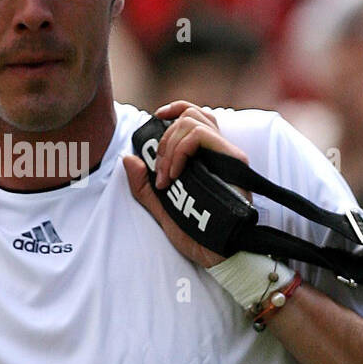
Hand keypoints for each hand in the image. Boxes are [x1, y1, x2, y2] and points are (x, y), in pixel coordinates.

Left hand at [122, 101, 251, 268]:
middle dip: (164, 139)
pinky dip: (180, 150)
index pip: (195, 116)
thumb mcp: (162, 209)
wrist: (217, 255)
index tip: (156, 116)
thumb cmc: (196, 234)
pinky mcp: (233, 161)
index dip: (175, 108)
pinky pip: (201, 135)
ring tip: (167, 175)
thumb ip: (144, 187)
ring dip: (170, 145)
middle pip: (192, 114)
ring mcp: (226, 155)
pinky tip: (174, 174)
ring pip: (194, 120)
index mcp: (205, 159)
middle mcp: (218, 153)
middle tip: (159, 172)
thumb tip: (128, 159)